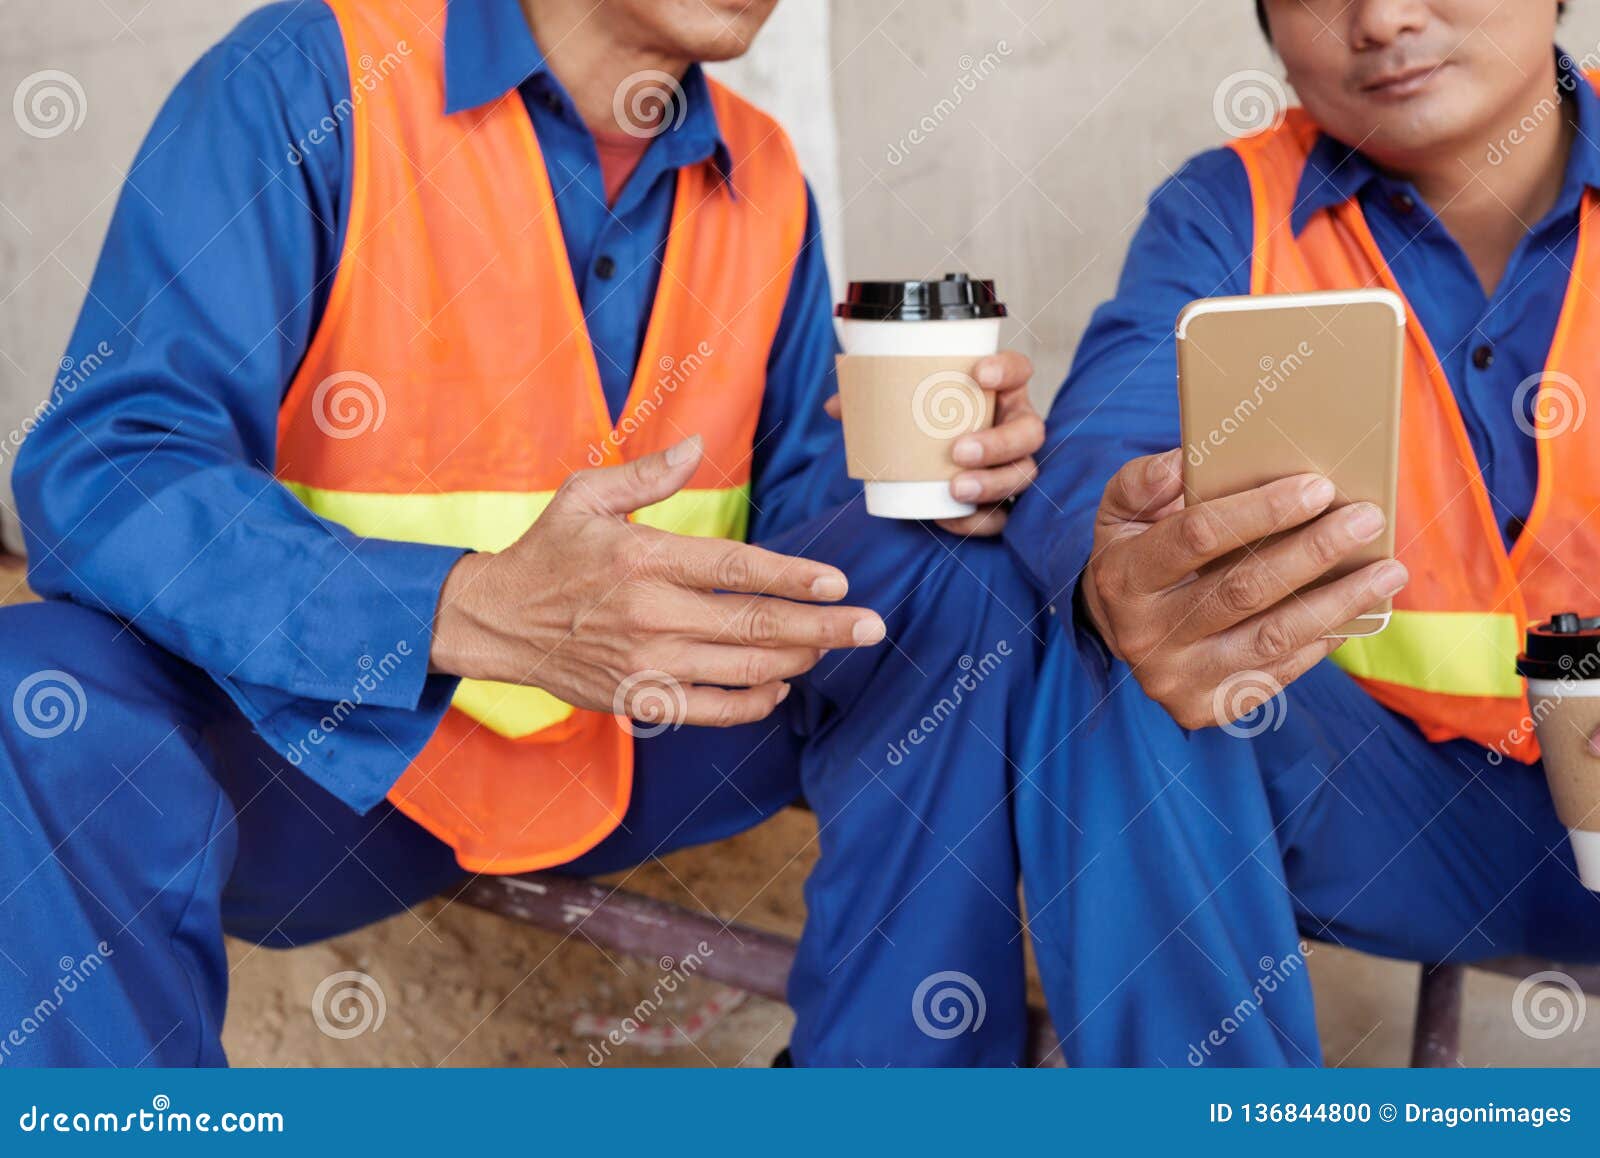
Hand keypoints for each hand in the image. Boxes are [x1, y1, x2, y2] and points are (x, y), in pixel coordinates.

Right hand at [429, 435, 885, 729]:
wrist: (496, 623)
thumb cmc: (548, 552)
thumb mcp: (584, 496)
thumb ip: (645, 476)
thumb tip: (694, 449)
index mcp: (642, 559)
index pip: (734, 570)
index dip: (792, 577)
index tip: (839, 582)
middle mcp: (649, 615)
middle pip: (753, 627)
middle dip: (821, 627)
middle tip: (872, 626)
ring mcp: (645, 664)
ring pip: (741, 671)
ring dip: (796, 660)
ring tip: (831, 645)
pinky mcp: (638, 698)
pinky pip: (710, 711)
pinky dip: (752, 702)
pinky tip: (780, 684)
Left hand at [825, 349, 1043, 535]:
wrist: (928, 470)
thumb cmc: (922, 425)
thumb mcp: (901, 407)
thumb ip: (871, 401)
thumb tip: (835, 407)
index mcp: (999, 392)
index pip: (1019, 371)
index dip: (1006, 370)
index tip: (978, 373)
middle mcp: (1015, 426)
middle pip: (1029, 432)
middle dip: (999, 443)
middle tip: (958, 451)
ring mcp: (1015, 464)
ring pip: (1023, 475)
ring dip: (992, 484)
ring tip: (955, 489)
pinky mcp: (1005, 501)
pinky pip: (1003, 517)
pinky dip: (978, 522)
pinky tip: (949, 520)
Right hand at [1079, 448, 1408, 729]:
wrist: (1117, 632)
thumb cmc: (1133, 555)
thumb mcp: (1121, 511)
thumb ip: (1145, 482)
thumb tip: (1187, 461)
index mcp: (1122, 577)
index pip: (1197, 536)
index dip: (1260, 511)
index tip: (1318, 488)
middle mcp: (1145, 634)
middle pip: (1243, 589)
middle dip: (1314, 551)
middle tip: (1367, 520)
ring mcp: (1176, 678)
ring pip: (1272, 637)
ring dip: (1339, 602)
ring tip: (1389, 570)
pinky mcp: (1205, 707)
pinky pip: (1278, 671)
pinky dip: (1323, 638)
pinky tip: (1357, 609)